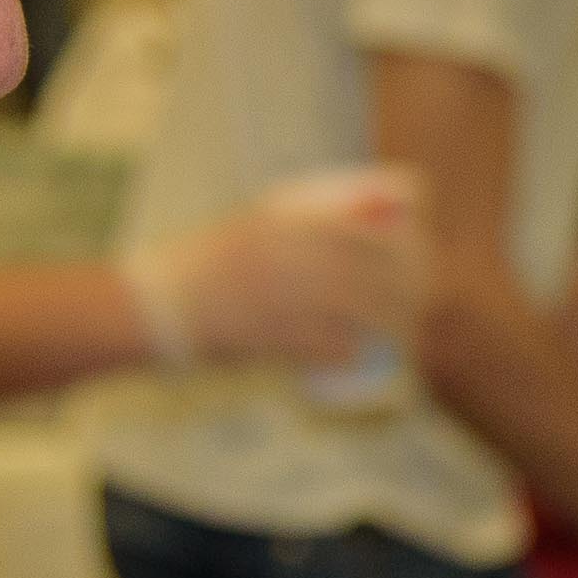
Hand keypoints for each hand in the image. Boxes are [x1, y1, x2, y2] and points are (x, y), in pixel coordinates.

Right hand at [134, 172, 427, 375]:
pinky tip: (358, 357)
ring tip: (404, 336)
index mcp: (282, 225)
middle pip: (368, 274)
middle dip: (406, 290)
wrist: (153, 303)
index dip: (401, 245)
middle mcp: (285, 259)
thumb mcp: (251, 225)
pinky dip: (346, 353)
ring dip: (387, 327)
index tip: (422, 255)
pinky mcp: (266, 338)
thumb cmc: (205, 263)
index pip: (360, 230)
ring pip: (354, 314)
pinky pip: (323, 348)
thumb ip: (298, 222)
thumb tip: (355, 220)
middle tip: (424, 302)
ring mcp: (277, 300)